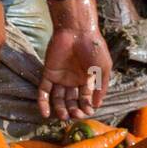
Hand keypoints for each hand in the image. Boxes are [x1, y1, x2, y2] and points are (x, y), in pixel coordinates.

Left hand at [39, 0, 111, 119]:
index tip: (87, 113)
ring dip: (60, 109)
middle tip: (75, 115)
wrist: (78, 31)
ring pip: (58, 99)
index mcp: (86, 79)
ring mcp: (60, 77)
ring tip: (64, 116)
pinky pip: (43, 92)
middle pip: (71, 100)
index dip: (85, 107)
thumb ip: (101, 87)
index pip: (84, 98)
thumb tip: (97, 105)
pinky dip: (43, 103)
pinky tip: (46, 114)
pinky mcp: (48, 74)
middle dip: (73, 110)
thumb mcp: (103, 68)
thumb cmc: (94, 48)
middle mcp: (72, 80)